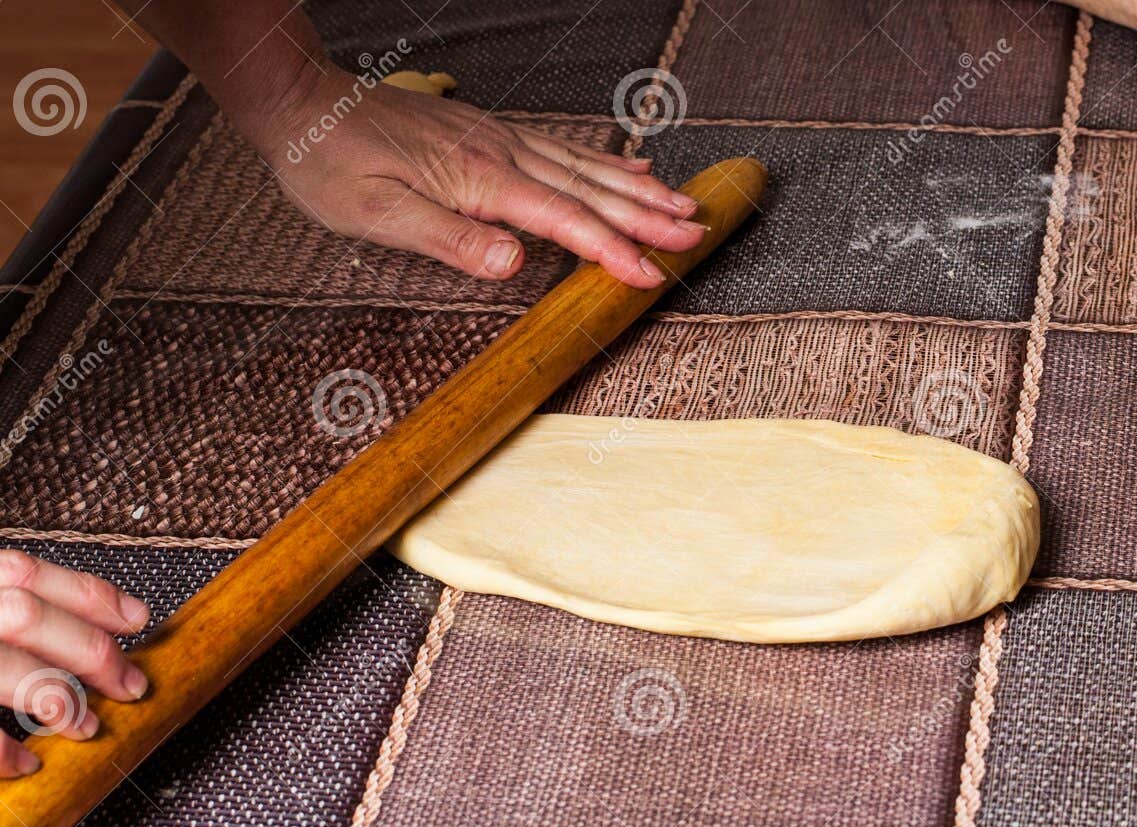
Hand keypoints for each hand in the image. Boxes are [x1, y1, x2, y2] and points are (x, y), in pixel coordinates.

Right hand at [0, 552, 150, 777]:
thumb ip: (15, 627)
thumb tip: (93, 650)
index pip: (25, 573)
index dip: (88, 596)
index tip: (139, 620)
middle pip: (25, 615)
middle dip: (89, 651)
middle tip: (131, 687)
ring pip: (2, 664)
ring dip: (56, 698)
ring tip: (86, 727)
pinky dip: (2, 750)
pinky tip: (28, 763)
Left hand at [245, 68, 705, 287]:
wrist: (301, 104)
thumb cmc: (331, 164)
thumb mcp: (376, 214)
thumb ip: (449, 238)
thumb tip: (511, 263)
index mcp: (481, 180)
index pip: (563, 220)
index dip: (610, 250)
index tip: (650, 276)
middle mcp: (500, 154)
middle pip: (589, 189)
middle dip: (647, 216)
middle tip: (697, 233)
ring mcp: (499, 140)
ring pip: (584, 167)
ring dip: (637, 189)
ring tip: (683, 203)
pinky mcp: (490, 136)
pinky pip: (563, 149)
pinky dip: (603, 162)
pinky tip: (628, 168)